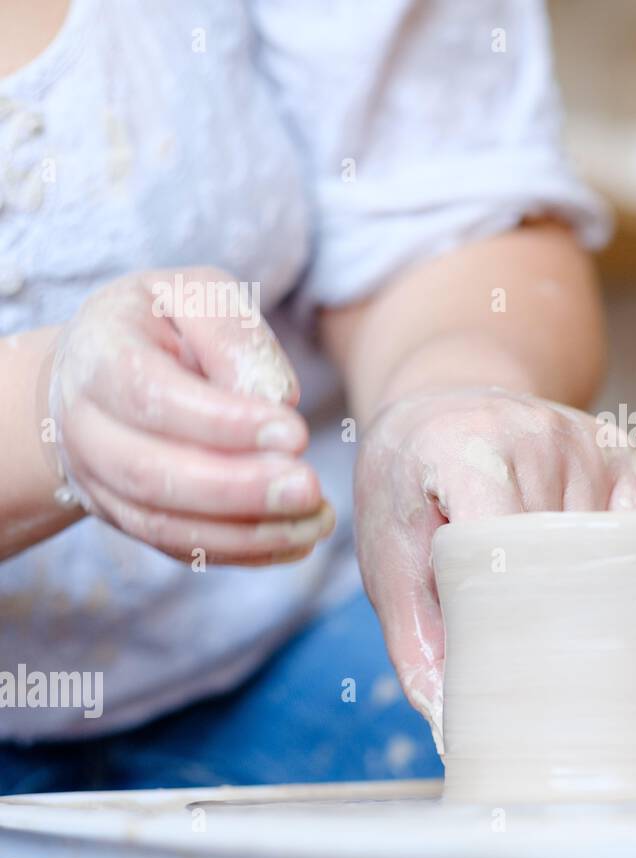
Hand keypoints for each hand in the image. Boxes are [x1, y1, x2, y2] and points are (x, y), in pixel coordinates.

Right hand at [47, 268, 333, 564]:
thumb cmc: (164, 325)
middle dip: (236, 488)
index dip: (222, 422)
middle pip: (150, 474)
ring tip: (317, 520)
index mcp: (99, 356)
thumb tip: (274, 396)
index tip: (294, 433)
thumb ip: (233, 333)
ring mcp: (99, 480)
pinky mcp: (128, 517)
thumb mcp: (196, 296)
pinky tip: (298, 541)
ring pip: (163, 524)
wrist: (98, 371)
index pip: (152, 397)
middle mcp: (86, 426)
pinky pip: (179, 547)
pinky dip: (242, 551)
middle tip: (309, 488)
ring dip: (246, 531)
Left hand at [353, 387, 635, 748]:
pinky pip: (630, 528)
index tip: (501, 659)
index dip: (503, 609)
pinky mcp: (618, 448)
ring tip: (534, 582)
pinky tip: (567, 556)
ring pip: (596, 548)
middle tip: (521, 645)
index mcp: (464, 449)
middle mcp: (534, 433)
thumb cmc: (408, 483)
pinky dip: (602, 557)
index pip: (501, 548)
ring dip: (569, 580)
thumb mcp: (387, 553)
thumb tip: (448, 723)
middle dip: (538, 607)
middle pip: (554, 556)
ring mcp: (583, 439)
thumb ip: (414, 637)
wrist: (445, 396)